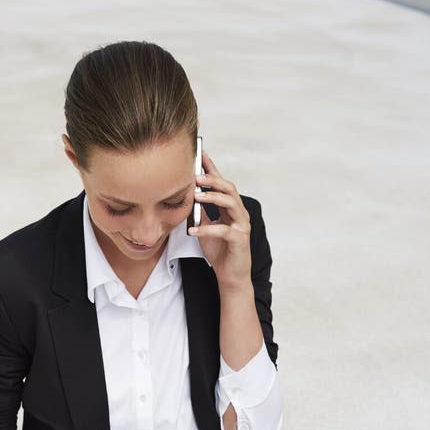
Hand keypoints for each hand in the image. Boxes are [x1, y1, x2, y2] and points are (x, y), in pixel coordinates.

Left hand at [188, 148, 251, 291]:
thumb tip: (186, 196)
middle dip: (212, 179)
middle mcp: (239, 213)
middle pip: (229, 188)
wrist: (231, 275)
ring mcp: (242, 225)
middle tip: (195, 175)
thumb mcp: (205, 227)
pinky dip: (208, 229)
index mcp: (231, 208)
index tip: (200, 153)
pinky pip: (224, 230)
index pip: (221, 183)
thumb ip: (200, 212)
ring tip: (196, 195)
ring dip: (212, 197)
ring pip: (231, 203)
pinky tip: (193, 230)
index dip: (212, 168)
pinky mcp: (240, 240)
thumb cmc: (220, 251)